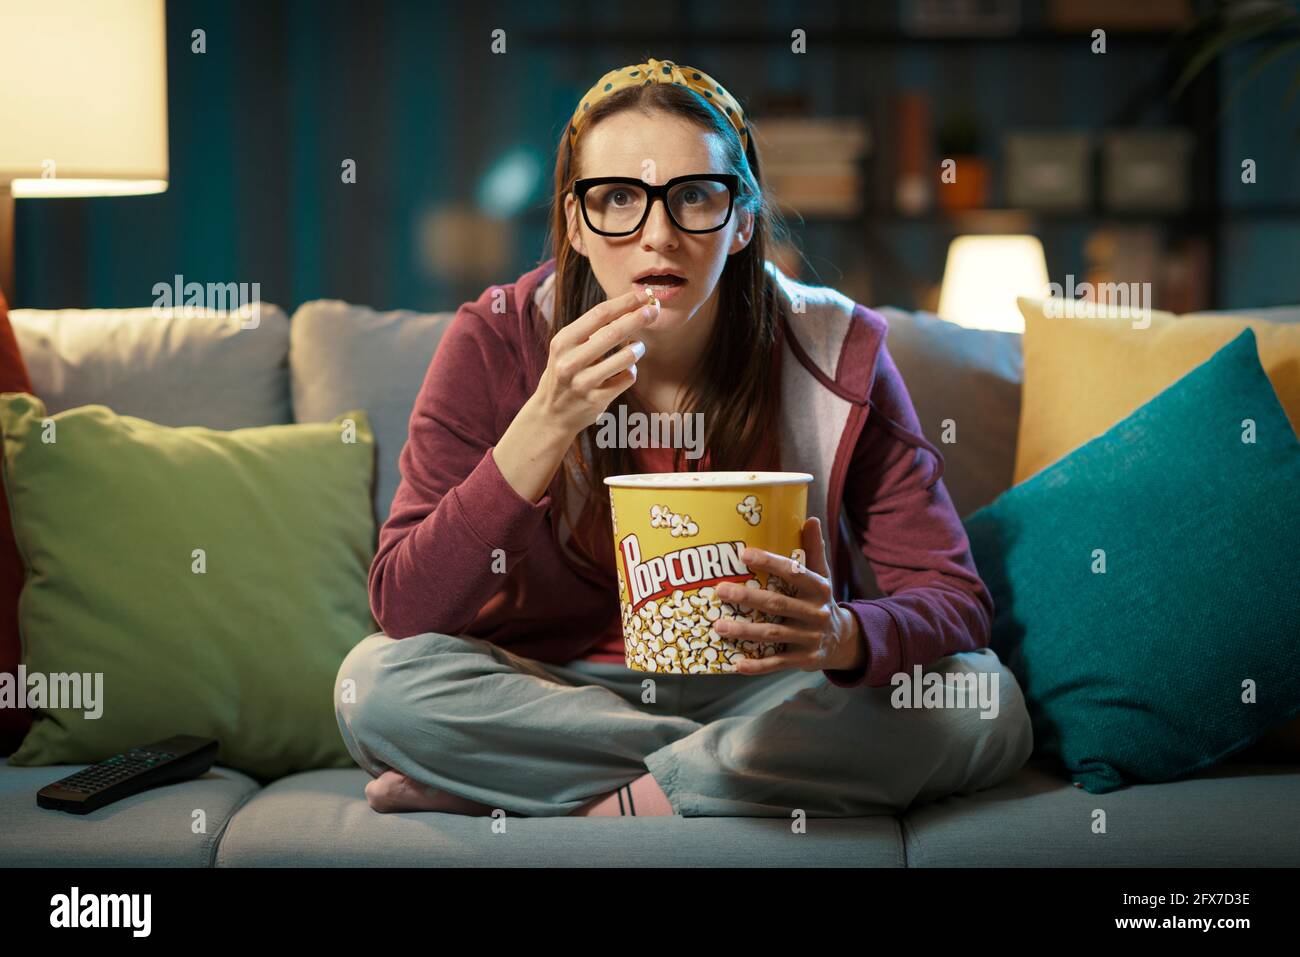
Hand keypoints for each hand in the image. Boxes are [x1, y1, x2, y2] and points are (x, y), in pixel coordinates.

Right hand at [530, 287, 659, 437]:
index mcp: (563, 341)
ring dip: (637, 348)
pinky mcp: (596, 400)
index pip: (599, 314)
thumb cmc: (566, 371)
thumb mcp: (568, 347)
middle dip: (638, 318)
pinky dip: (631, 370)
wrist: (550, 414)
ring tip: (637, 347)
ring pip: (626, 358)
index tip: (644, 295)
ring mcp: (583, 383)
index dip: (625, 302)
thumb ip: (593, 329)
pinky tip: (625, 370)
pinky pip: (627, 378)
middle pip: (614, 332)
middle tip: (655, 310)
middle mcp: (570, 361)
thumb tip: (632, 306)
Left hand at [712, 516, 865, 675]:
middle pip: (778, 604)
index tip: (744, 554)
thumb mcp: (823, 574)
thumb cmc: (821, 600)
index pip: (794, 572)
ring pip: (774, 633)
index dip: (770, 563)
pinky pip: (778, 662)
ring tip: (719, 626)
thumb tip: (809, 518)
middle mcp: (816, 612)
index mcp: (819, 587)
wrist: (844, 640)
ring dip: (745, 631)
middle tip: (720, 591)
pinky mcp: (805, 659)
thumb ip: (814, 549)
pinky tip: (737, 664)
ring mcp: (811, 638)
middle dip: (748, 598)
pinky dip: (758, 666)